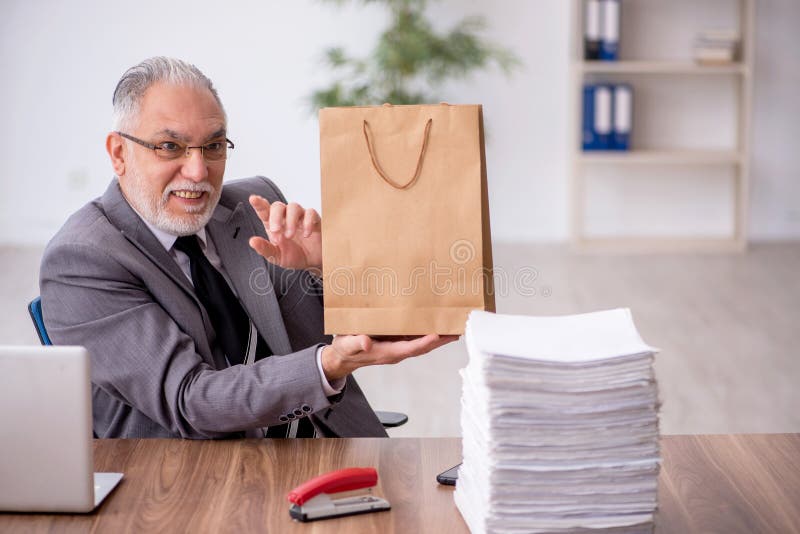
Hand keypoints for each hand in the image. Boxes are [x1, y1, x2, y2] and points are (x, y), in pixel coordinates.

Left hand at [248, 195, 321, 272]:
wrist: (313, 262)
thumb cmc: (294, 256)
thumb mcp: (277, 256)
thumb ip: (265, 249)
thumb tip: (252, 241)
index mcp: (273, 224)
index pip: (264, 211)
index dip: (259, 204)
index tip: (253, 199)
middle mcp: (286, 217)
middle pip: (278, 206)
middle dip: (275, 217)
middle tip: (276, 230)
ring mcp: (300, 217)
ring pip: (293, 207)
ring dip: (290, 221)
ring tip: (290, 235)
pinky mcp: (314, 220)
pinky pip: (310, 213)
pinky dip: (307, 222)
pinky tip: (306, 234)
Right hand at [320, 334, 459, 381]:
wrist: (342, 357)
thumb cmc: (345, 350)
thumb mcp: (347, 345)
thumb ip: (356, 343)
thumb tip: (366, 343)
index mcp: (387, 352)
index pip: (411, 348)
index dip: (425, 342)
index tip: (438, 334)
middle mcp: (396, 351)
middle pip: (423, 346)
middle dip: (440, 340)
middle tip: (456, 330)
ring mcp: (397, 347)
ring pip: (422, 342)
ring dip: (438, 337)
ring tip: (453, 327)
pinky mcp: (396, 342)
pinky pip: (415, 338)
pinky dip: (427, 332)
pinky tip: (435, 324)